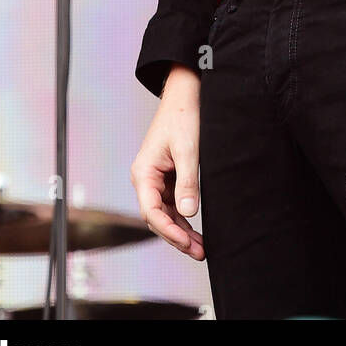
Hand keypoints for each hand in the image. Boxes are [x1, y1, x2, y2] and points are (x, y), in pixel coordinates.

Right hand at [130, 65, 204, 259]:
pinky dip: (183, 217)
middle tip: (199, 252)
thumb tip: (187, 213)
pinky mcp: (168, 175)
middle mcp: (146, 178)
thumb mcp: (188, 149)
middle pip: (157, 217)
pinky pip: (173, 202)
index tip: (187, 243)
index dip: (168, 231)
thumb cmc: (184, 116)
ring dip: (181, 230)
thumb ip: (188, 181)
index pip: (151, 211)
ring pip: (166, 213)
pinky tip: (196, 230)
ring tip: (201, 248)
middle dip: (177, 236)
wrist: (187, 93)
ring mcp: (156, 178)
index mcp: (143, 173)